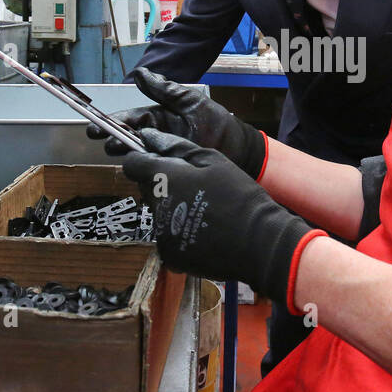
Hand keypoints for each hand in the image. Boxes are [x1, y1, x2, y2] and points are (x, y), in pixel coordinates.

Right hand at [89, 67, 267, 178]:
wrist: (239, 149)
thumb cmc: (217, 123)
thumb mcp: (189, 101)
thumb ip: (164, 89)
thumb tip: (139, 73)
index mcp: (158, 119)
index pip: (130, 120)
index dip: (113, 123)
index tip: (98, 126)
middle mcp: (156, 137)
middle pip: (128, 139)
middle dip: (114, 139)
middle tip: (106, 141)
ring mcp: (161, 155)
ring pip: (135, 155)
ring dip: (125, 153)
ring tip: (117, 150)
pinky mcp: (169, 172)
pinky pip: (150, 172)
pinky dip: (142, 169)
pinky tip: (136, 167)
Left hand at [121, 130, 321, 306]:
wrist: (258, 242)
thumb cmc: (239, 196)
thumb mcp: (214, 160)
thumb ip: (177, 147)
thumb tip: (148, 136)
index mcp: (165, 179)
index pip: (133, 165)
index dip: (144, 160)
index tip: (162, 164)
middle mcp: (156, 207)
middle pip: (148, 190)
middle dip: (164, 186)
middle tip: (195, 189)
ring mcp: (161, 234)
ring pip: (159, 214)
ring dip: (174, 211)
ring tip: (205, 213)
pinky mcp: (170, 255)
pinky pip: (168, 238)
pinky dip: (180, 234)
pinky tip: (204, 234)